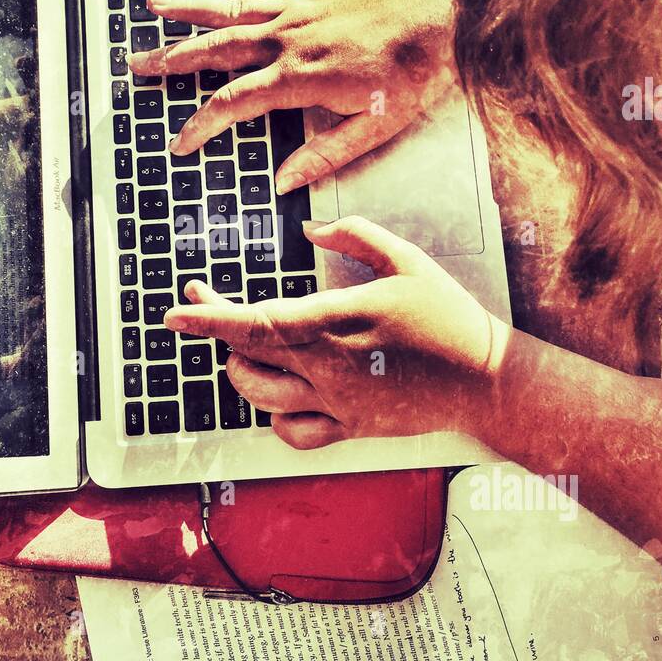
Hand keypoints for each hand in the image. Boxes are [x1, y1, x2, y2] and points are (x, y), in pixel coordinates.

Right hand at [128, 0, 456, 193]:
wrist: (448, 16)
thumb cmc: (416, 75)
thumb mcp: (374, 130)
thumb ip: (324, 156)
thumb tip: (282, 183)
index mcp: (296, 79)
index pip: (231, 104)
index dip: (199, 126)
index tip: (178, 142)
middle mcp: (287, 40)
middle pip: (216, 51)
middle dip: (173, 61)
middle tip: (137, 64)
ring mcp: (299, 7)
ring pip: (231, 8)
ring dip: (188, 9)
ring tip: (151, 5)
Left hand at [163, 217, 510, 448]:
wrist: (487, 381)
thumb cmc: (447, 316)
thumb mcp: (407, 260)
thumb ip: (356, 235)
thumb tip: (310, 227)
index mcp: (339, 320)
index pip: (258, 322)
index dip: (209, 318)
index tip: (174, 310)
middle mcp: (330, 366)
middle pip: (248, 354)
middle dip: (213, 327)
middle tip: (199, 302)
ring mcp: (337, 403)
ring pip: (260, 395)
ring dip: (239, 368)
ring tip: (242, 344)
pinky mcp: (350, 428)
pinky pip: (292, 432)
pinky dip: (274, 415)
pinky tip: (280, 394)